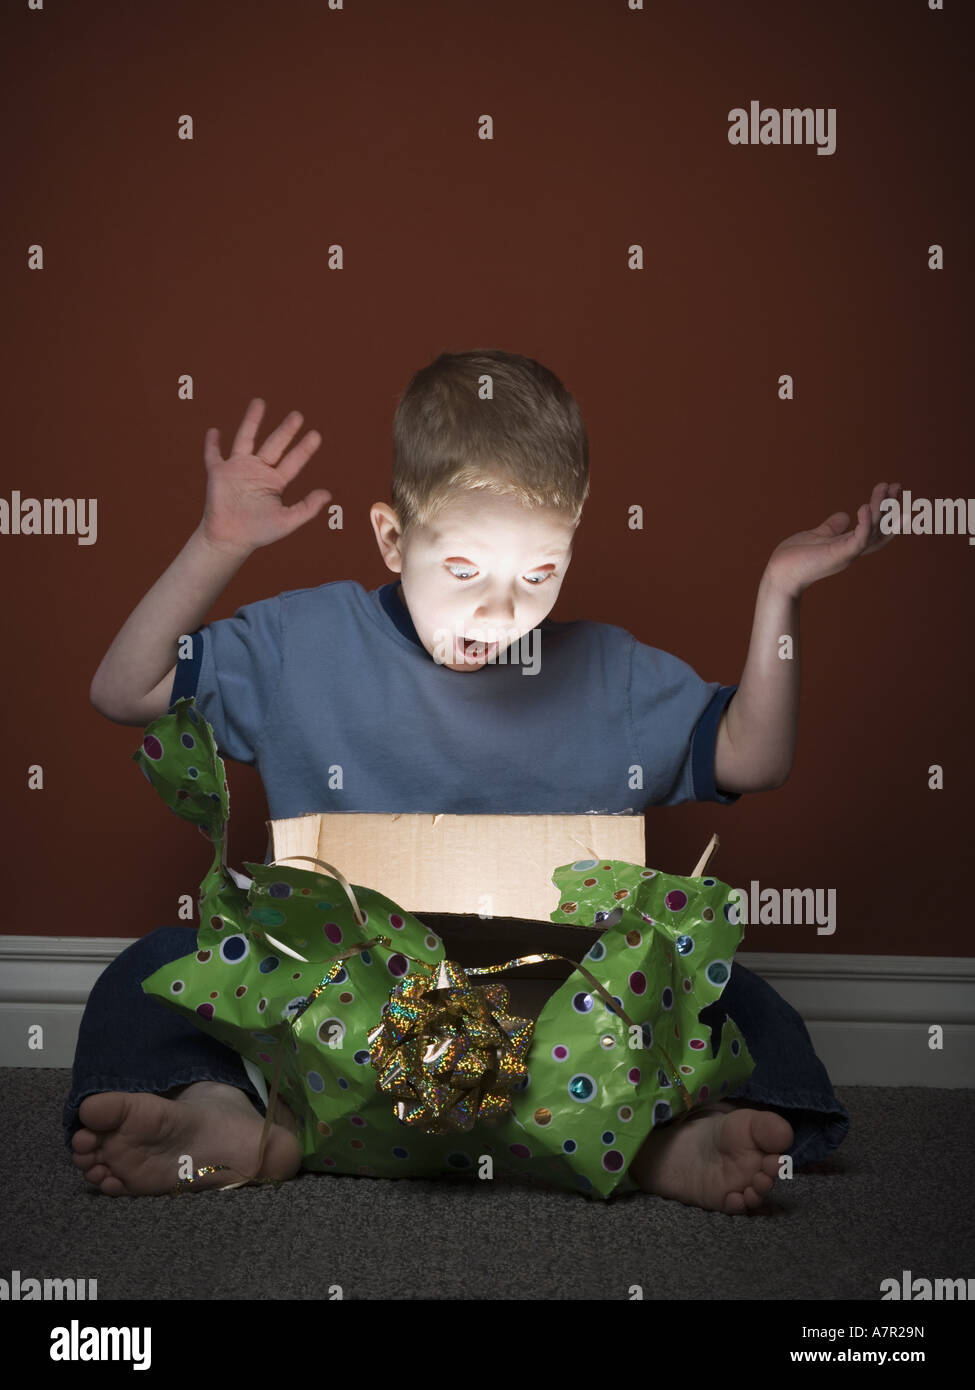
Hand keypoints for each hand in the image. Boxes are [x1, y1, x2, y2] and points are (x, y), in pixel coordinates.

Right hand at [199, 398, 331, 555]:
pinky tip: (214, 431)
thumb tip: (328, 494)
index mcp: (275, 481)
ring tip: (259, 402)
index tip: (316, 434)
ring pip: (246, 439)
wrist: (230, 539)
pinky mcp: (219, 473)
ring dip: (252, 421)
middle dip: (286, 430)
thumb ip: (307, 508)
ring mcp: (238, 469)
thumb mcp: (287, 521)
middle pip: (274, 445)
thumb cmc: (258, 532)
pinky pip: (214, 455)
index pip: (294, 461)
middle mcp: (258, 471)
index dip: (305, 448)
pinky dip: (212, 444)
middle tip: (298, 415)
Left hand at [765, 482, 902, 597]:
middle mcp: (852, 550)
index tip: (891, 489)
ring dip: (880, 509)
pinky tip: (865, 507)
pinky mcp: (839, 555)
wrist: (779, 575)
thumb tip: (845, 516)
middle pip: (880, 528)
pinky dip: (865, 524)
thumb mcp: (818, 536)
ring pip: (873, 530)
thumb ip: (833, 527)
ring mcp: (847, 553)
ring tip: (884, 489)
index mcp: (848, 544)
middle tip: (896, 485)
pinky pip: (858, 539)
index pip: (876, 528)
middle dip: (890, 507)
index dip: (887, 512)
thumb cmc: (795, 558)